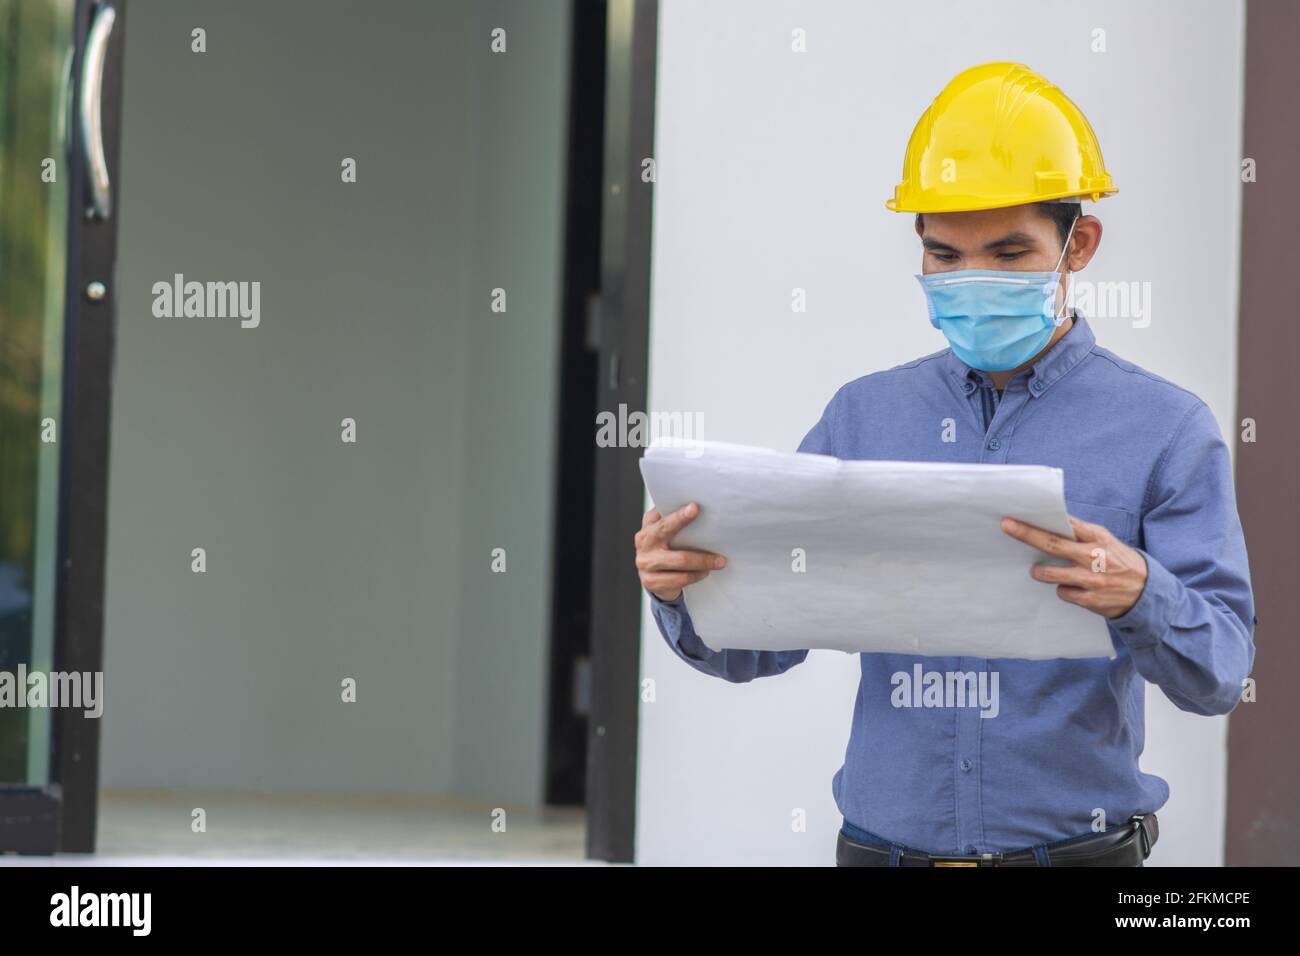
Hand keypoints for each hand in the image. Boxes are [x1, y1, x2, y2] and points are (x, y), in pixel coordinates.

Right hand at [635, 502, 727, 601]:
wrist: (652, 575)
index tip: (695, 507)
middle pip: (667, 532)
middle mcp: (644, 542)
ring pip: (680, 560)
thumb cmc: (665, 548)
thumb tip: (702, 512)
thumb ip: (675, 521)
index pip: (664, 517)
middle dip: (690, 531)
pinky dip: (696, 575)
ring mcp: (646, 563)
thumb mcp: (665, 532)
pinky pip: (680, 578)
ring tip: (719, 561)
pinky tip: (705, 572)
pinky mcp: (651, 581)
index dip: (678, 513)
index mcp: (649, 525)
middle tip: (714, 532)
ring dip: (703, 561)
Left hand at [1001, 515, 1147, 618]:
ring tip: (1038, 570)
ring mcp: (1091, 579)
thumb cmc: (1120, 562)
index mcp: (1098, 538)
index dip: (1040, 521)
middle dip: (1027, 535)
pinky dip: (1062, 589)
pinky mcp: (1089, 599)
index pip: (1065, 525)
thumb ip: (1082, 534)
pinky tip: (1071, 587)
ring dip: (1040, 572)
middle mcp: (1094, 556)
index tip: (1018, 516)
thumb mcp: (1106, 541)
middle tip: (1008, 527)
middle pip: (1053, 544)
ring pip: (1052, 574)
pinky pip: (1062, 592)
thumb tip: (1053, 524)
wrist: (1147, 592)